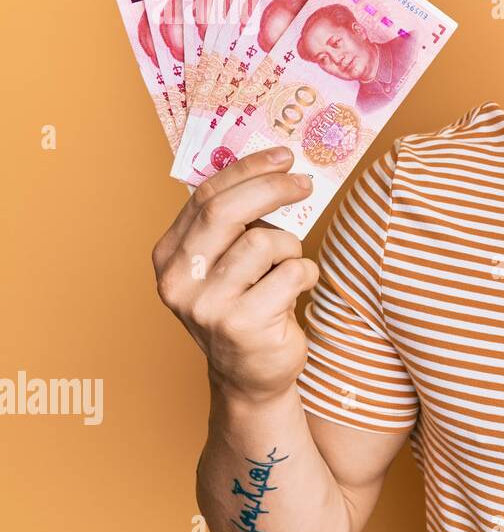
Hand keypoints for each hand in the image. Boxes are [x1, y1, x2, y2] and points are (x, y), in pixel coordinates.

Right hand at [152, 147, 318, 402]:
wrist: (251, 376)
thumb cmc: (247, 305)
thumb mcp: (228, 262)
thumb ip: (236, 223)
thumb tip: (277, 167)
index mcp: (170, 255)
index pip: (205, 196)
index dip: (247, 170)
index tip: (283, 155)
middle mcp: (178, 279)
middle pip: (226, 211)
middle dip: (272, 188)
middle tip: (305, 182)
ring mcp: (207, 305)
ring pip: (264, 242)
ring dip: (290, 247)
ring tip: (289, 266)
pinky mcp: (241, 325)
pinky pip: (290, 274)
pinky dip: (304, 274)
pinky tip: (297, 289)